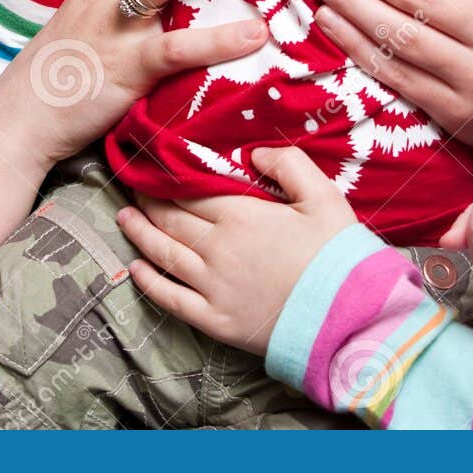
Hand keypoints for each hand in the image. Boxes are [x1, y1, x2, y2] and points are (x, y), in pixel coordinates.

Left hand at [116, 146, 356, 354]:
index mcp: (241, 215)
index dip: (168, 175)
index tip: (153, 163)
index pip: (191, 190)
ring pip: (163, 253)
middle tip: (133, 185)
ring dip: (139, 232)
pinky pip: (171, 299)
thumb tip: (254, 152)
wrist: (348, 316)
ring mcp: (212, 287)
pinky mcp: (215, 320)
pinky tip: (135, 269)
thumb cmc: (339, 254)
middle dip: (148, 199)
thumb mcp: (324, 196)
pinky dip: (148, 282)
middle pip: (171, 218)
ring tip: (123, 217)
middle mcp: (217, 249)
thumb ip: (289, 164)